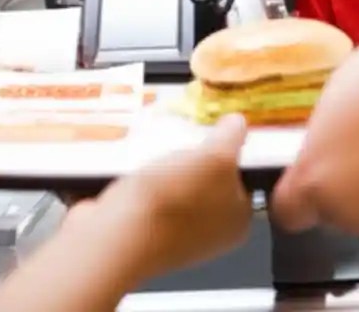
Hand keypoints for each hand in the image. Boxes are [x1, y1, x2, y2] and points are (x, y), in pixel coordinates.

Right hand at [68, 114, 253, 281]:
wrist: (117, 235)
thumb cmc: (174, 200)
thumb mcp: (216, 157)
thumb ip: (231, 137)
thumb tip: (237, 124)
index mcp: (238, 222)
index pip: (242, 178)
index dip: (229, 152)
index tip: (213, 135)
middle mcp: (210, 234)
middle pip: (207, 179)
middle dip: (193, 158)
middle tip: (181, 147)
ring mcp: (175, 235)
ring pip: (175, 185)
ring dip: (164, 167)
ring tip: (155, 159)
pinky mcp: (143, 232)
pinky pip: (147, 197)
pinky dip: (141, 183)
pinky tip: (135, 176)